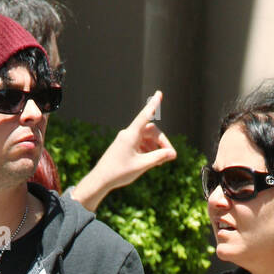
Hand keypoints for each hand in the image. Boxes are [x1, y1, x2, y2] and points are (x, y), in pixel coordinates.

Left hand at [73, 92, 176, 209]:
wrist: (101, 180)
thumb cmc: (119, 173)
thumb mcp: (142, 166)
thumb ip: (158, 158)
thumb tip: (173, 153)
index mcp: (131, 135)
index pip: (145, 116)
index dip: (153, 105)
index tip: (159, 93)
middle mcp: (128, 134)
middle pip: (150, 131)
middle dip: (161, 142)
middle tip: (171, 156)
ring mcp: (126, 139)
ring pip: (146, 138)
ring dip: (155, 148)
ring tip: (160, 163)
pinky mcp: (125, 146)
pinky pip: (140, 144)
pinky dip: (148, 150)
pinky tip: (151, 162)